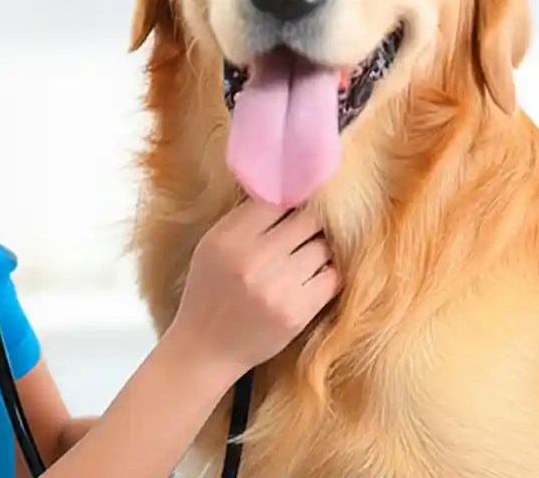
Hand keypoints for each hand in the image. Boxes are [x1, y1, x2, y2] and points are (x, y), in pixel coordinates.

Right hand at [164, 201, 339, 381]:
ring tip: (309, 255)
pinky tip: (316, 275)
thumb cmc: (209, 293)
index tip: (298, 202)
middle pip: (307, 220)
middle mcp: (253, 259)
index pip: (275, 200)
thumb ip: (243, 220)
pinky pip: (332, 277)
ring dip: (320, 248)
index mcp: (228, 239)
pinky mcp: (297, 312)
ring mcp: (277, 287)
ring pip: (323, 247)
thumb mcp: (211, 247)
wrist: (205, 349)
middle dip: (312, 223)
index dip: (292, 198)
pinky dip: (328, 273)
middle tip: (309, 229)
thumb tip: (285, 189)